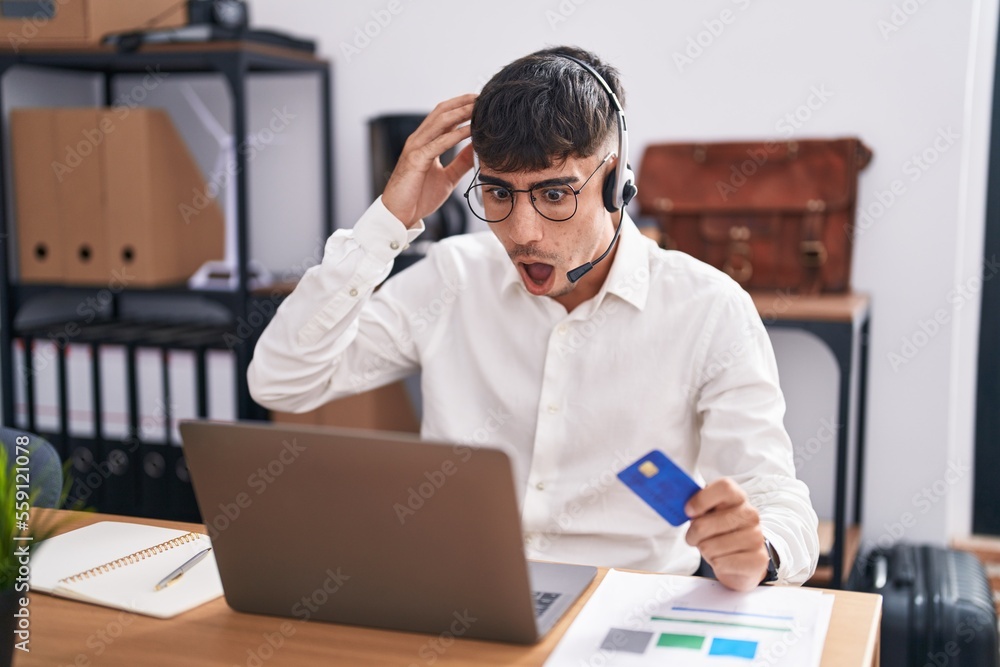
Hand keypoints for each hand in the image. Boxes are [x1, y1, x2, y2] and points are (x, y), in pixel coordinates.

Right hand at [381, 93, 476, 228]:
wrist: (400, 215)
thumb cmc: (418, 197)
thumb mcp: (447, 178)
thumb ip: (461, 163)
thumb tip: (476, 149)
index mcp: (425, 143)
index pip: (444, 117)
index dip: (461, 107)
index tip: (480, 103)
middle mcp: (419, 140)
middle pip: (442, 112)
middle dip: (462, 103)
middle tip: (482, 98)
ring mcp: (415, 148)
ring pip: (440, 122)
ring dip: (461, 113)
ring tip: (478, 108)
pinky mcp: (416, 160)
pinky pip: (438, 143)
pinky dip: (455, 135)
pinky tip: (470, 131)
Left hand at [684, 478, 769, 591]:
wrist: (742, 559)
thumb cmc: (719, 532)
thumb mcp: (708, 514)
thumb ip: (696, 506)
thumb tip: (681, 505)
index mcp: (737, 497)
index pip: (724, 487)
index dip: (701, 499)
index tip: (688, 511)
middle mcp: (750, 515)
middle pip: (705, 523)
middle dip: (693, 534)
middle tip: (695, 537)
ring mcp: (756, 537)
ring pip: (710, 546)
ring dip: (705, 550)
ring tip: (714, 549)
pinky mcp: (758, 559)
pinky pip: (721, 563)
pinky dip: (716, 564)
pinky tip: (724, 560)